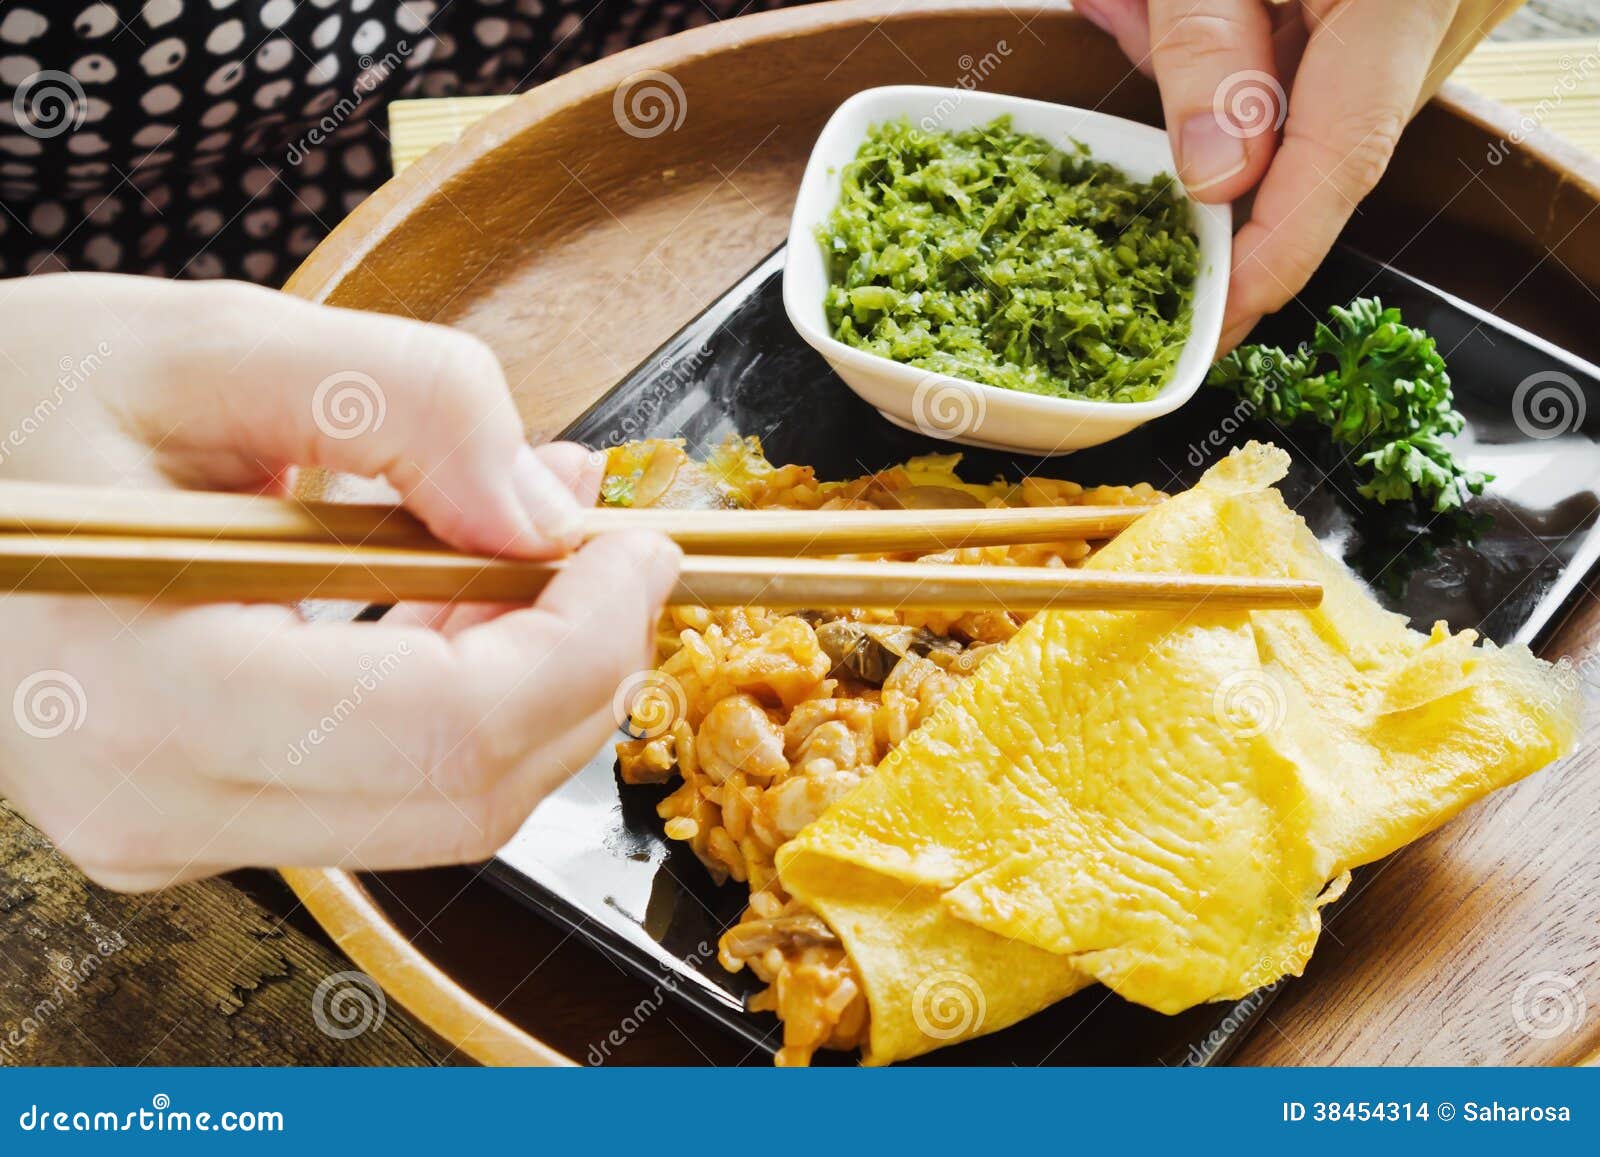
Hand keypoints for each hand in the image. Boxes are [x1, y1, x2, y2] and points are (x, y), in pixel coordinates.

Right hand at [0, 273, 679, 890]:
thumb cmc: (11, 405)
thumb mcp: (207, 342)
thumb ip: (407, 400)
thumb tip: (546, 510)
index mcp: (144, 699)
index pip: (450, 732)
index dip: (587, 642)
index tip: (641, 551)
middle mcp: (155, 805)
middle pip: (469, 792)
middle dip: (583, 668)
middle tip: (613, 545)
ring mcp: (174, 830)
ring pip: (444, 802)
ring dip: (531, 678)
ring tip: (538, 535)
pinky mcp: (197, 817)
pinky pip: (386, 785)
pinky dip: (463, 697)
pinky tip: (465, 587)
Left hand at [1074, 0, 1519, 347]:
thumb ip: (1212, 44)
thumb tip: (1213, 178)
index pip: (1340, 163)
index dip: (1274, 259)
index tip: (1215, 324)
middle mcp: (1445, 7)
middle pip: (1320, 131)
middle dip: (1211, 122)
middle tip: (1130, 25)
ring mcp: (1442, 2)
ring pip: (1314, 89)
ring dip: (1218, 63)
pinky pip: (1325, 46)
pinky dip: (1247, 29)